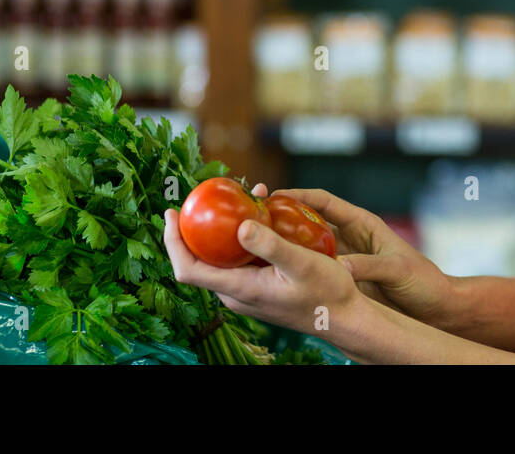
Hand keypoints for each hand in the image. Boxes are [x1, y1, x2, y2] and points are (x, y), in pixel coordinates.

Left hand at [163, 206, 358, 336]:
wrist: (344, 318)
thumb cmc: (327, 293)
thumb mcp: (302, 264)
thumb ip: (271, 246)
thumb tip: (240, 225)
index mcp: (240, 288)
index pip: (188, 269)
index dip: (173, 242)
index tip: (170, 214)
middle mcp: (236, 293)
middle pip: (199, 261)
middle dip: (196, 228)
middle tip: (203, 197)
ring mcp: (246, 292)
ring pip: (221, 259)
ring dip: (222, 230)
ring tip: (241, 197)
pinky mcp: (257, 288)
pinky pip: (239, 261)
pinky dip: (240, 238)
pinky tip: (260, 216)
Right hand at [260, 186, 457, 327]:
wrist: (435, 307)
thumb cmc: (423, 281)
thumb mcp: (396, 270)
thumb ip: (369, 266)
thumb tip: (340, 268)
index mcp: (363, 224)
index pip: (325, 202)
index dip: (300, 196)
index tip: (274, 195)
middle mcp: (350, 237)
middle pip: (310, 221)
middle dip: (284, 217)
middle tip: (254, 219)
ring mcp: (345, 256)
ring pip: (308, 245)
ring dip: (286, 244)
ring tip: (256, 245)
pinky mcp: (344, 277)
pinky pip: (315, 268)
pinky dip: (297, 268)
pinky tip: (277, 273)